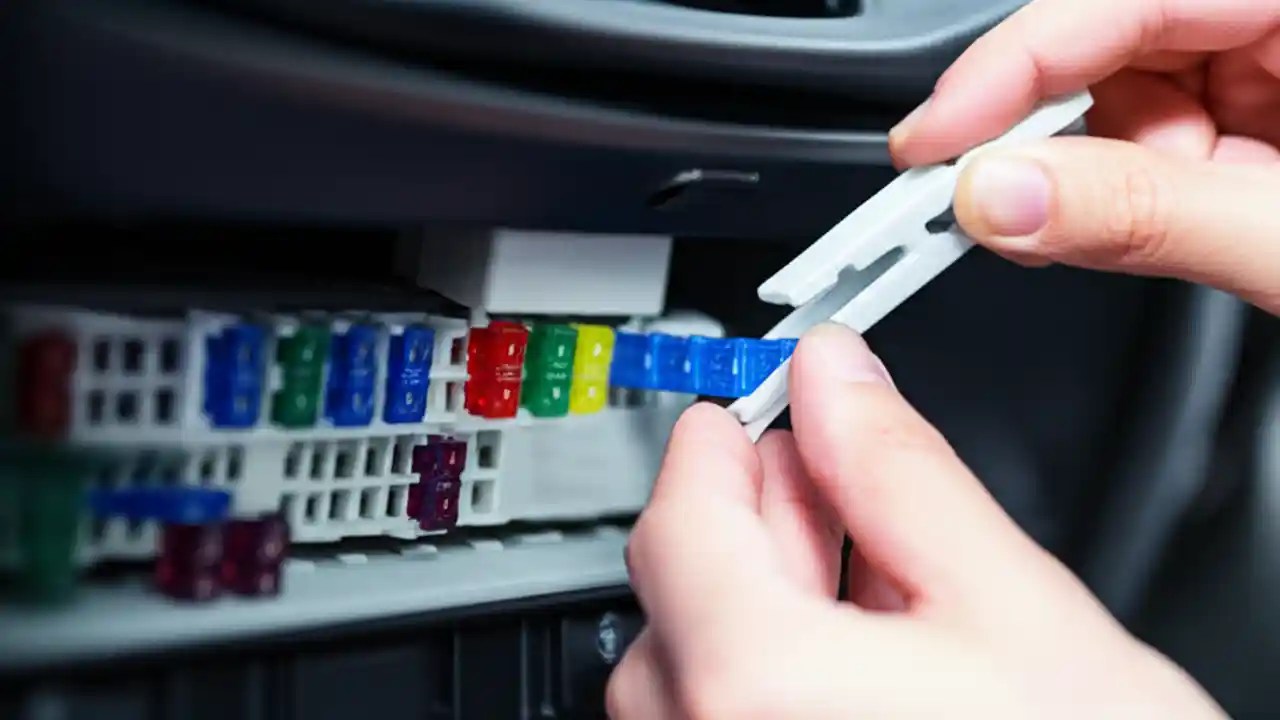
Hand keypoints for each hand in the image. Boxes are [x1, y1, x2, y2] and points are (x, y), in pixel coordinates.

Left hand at [607, 324, 1224, 718]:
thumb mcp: (1013, 609)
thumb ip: (903, 475)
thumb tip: (840, 382)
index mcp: (758, 688)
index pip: (680, 519)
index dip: (716, 442)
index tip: (747, 407)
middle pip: (678, 592)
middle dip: (749, 513)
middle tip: (818, 465)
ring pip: (695, 668)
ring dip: (758, 593)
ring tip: (856, 564)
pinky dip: (768, 672)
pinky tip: (856, 654)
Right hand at [891, 0, 1279, 314]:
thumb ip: (1146, 214)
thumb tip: (1002, 197)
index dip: (1014, 61)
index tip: (934, 140)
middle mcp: (1273, 28)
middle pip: (1108, 44)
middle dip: (1034, 128)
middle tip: (965, 196)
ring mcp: (1262, 74)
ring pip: (1119, 95)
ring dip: (1072, 173)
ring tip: (1062, 232)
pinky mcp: (1252, 125)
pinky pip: (1148, 139)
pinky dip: (1105, 193)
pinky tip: (1104, 227)